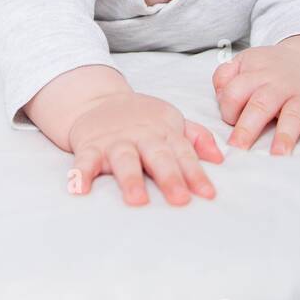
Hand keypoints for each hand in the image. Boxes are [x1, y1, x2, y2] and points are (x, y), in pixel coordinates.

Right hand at [67, 91, 222, 205]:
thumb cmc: (140, 117)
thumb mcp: (171, 120)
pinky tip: (79, 189)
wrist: (97, 99)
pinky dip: (80, 174)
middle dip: (169, 177)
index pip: (183, 152)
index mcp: (163, 131)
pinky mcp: (89, 146)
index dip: (196, 173)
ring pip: (124, 159)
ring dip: (130, 179)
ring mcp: (114, 141)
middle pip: (157, 156)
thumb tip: (220, 158)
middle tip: (180, 199)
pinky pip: (84, 160)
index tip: (208, 194)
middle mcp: (140, 136)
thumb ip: (196, 137)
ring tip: (137, 200)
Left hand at [213, 42, 299, 154]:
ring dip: (285, 135)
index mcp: (256, 73)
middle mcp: (279, 85)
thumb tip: (220, 97)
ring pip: (293, 115)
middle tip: (238, 148)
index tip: (229, 122)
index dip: (227, 109)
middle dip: (248, 127)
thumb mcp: (244, 62)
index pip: (234, 91)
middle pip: (261, 104)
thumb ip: (224, 76)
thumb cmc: (270, 70)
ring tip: (278, 156)